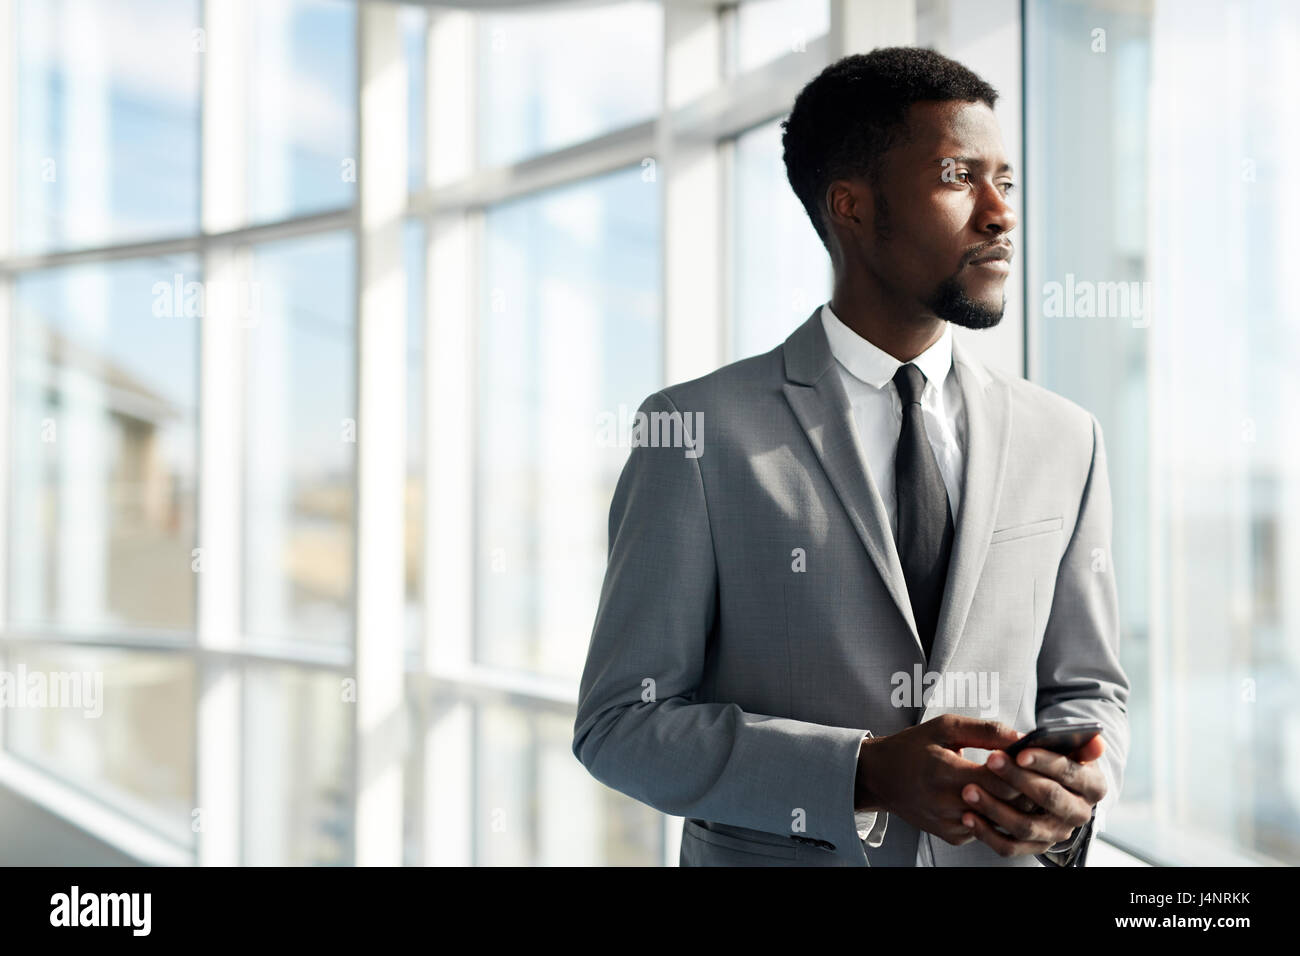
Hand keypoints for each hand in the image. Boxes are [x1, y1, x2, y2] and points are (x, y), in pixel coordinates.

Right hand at [856, 715, 1035, 846]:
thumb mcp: (945, 727)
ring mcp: (950, 824)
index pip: (1000, 780)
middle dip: (1026, 788)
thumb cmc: (912, 747)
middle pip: (1005, 803)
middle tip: (1038, 773)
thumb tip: (1021, 738)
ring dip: (1016, 804)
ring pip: (1000, 820)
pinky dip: (997, 814)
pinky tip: (1000, 798)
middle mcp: (946, 803)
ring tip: (1024, 785)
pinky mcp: (952, 836)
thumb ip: (984, 731)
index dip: (1022, 769)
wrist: (880, 777)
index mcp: (944, 772)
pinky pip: (987, 828)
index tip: (1033, 758)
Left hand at [960, 734, 1106, 857]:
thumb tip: (1096, 741)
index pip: (1070, 773)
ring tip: (969, 791)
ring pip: (1027, 826)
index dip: (1045, 763)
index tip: (1019, 753)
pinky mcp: (1035, 846)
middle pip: (1049, 798)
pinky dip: (987, 833)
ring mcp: (1057, 832)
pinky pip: (1010, 847)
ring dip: (995, 809)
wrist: (1050, 784)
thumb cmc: (1055, 758)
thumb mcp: (1069, 747)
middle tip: (991, 761)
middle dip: (1017, 779)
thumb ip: (1079, 742)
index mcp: (1093, 786)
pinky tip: (968, 817)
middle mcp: (1079, 813)